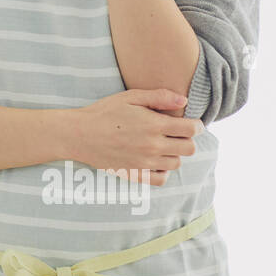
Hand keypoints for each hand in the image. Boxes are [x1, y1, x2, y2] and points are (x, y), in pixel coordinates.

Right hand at [62, 88, 200, 186]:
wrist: (79, 134)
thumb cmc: (103, 112)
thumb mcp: (130, 97)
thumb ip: (159, 97)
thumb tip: (184, 100)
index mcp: (154, 124)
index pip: (191, 130)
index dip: (196, 125)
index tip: (190, 123)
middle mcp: (153, 145)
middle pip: (189, 148)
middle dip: (187, 139)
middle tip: (176, 133)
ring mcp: (145, 162)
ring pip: (176, 163)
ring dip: (174, 154)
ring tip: (162, 145)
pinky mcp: (135, 174)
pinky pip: (161, 179)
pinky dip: (162, 171)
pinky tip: (154, 160)